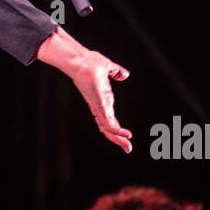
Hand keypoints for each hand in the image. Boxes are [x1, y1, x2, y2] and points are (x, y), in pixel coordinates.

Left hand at [36, 28, 132, 153]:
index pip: (110, 118)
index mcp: (103, 99)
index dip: (118, 128)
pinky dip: (117, 130)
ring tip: (128, 147)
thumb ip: (116, 72)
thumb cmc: (90, 62)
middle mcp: (100, 105)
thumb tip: (124, 75)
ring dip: (118, 139)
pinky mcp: (98, 106)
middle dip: (118, 139)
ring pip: (108, 128)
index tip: (127, 136)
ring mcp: (99, 106)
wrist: (81, 60)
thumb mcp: (108, 67)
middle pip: (109, 127)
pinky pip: (108, 123)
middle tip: (128, 149)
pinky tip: (127, 134)